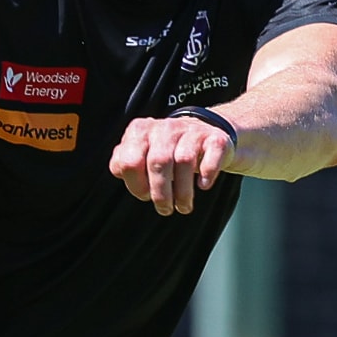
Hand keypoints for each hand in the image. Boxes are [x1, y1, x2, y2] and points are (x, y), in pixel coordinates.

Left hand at [110, 113, 232, 215]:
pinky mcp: (215, 139)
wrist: (205, 136)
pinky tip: (203, 186)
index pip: (129, 161)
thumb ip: (124, 163)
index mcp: (141, 131)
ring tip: (183, 206)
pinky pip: (211, 157)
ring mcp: (191, 131)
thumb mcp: (141, 154)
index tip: (145, 196)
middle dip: (161, 193)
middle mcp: (165, 127)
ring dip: (183, 191)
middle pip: (158, 162)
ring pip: (184, 161)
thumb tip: (121, 170)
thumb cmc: (167, 153)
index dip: (135, 185)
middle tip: (165, 209)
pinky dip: (207, 174)